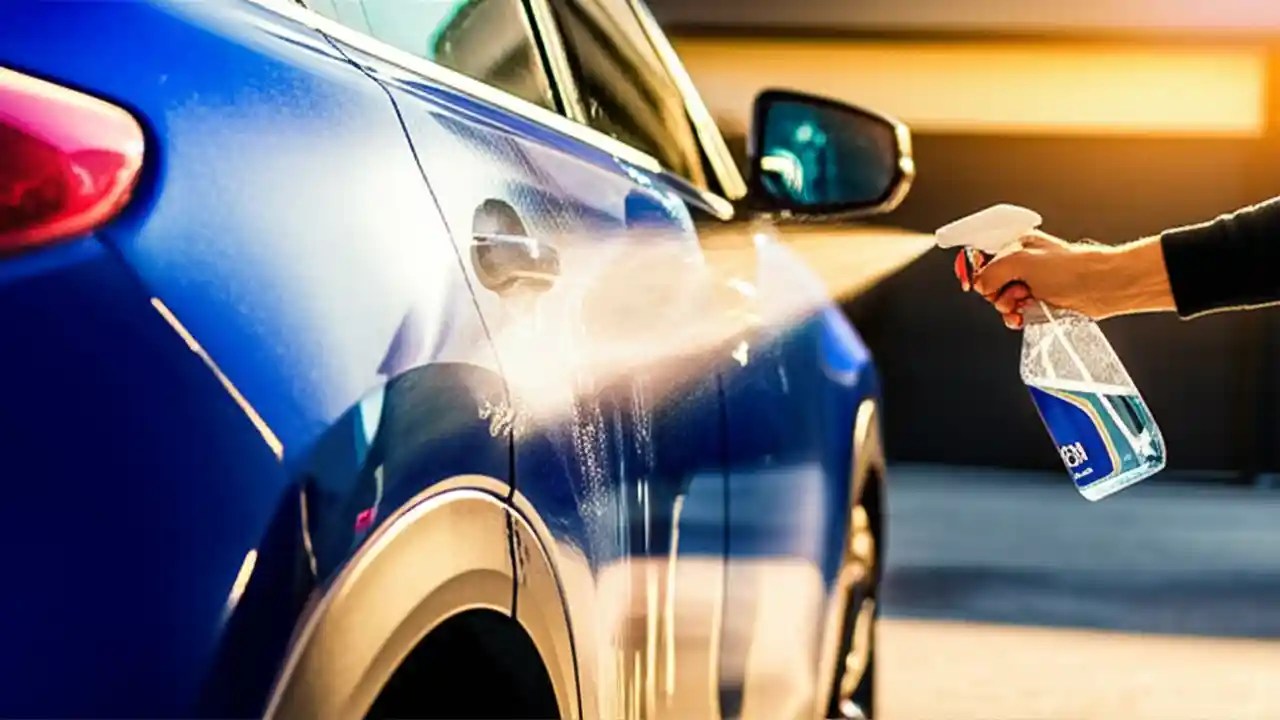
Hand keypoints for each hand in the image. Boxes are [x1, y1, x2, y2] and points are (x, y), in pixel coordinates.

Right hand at [956, 232, 1116, 328]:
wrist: (1102, 287)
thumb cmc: (1071, 268)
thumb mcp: (1021, 262)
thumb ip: (991, 271)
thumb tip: (979, 285)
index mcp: (1016, 245)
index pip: (981, 253)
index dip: (971, 267)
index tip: (968, 280)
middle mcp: (1021, 263)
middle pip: (987, 281)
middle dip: (995, 291)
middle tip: (1011, 290)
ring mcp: (1029, 283)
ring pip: (999, 299)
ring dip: (1006, 306)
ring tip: (1023, 302)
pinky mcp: (1037, 302)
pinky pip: (1014, 313)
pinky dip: (1014, 317)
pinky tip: (1022, 316)